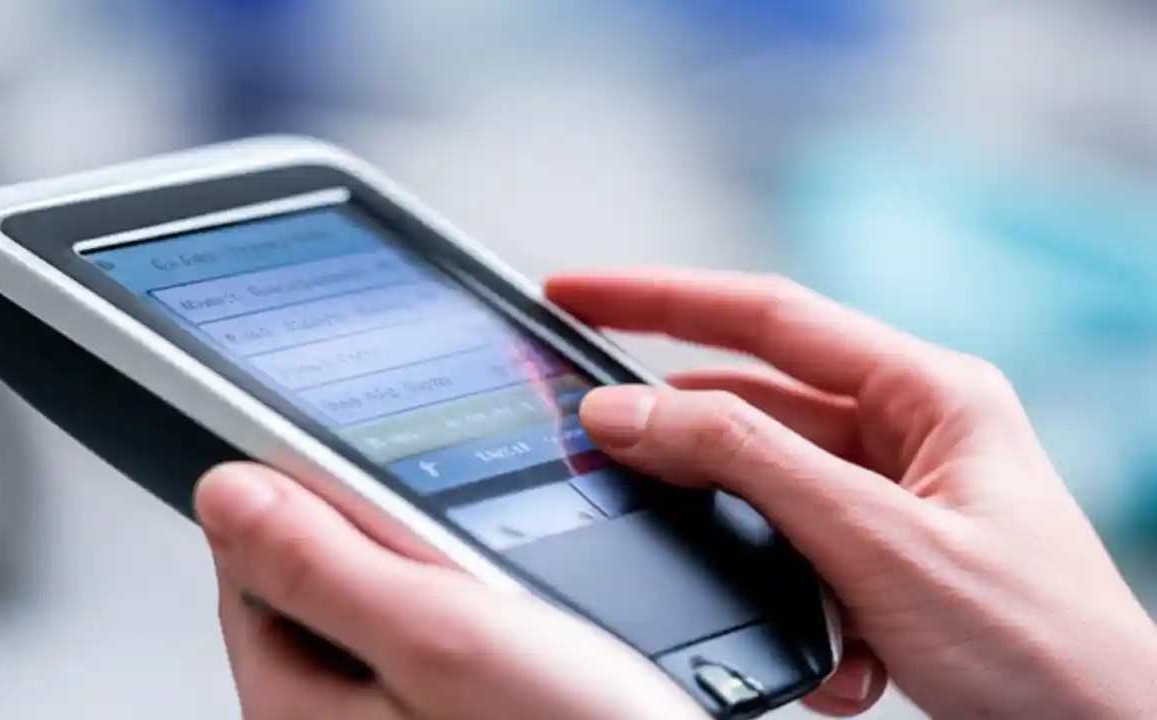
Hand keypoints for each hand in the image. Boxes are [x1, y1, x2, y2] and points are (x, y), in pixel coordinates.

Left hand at [194, 462, 705, 719]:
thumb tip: (228, 490)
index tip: (342, 448)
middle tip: (453, 521)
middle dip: (386, 533)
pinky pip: (452, 635)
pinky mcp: (470, 710)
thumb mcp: (437, 635)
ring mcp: (410, 718)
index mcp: (302, 711)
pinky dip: (484, 604)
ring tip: (504, 563)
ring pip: (399, 607)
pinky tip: (531, 604)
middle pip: (325, 588)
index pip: (248, 571)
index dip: (291, 493)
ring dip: (444, 565)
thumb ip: (324, 563)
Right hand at [547, 269, 1156, 718]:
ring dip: (750, 552)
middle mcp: (910, 433)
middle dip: (688, 440)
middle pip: (756, 403)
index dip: (657, 297)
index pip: (766, 315)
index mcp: (929, 392)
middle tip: (600, 441)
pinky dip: (791, 606)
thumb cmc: (1037, 647)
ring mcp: (896, 500)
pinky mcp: (883, 563)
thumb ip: (742, 462)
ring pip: (770, 494)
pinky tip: (833, 658)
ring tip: (771, 597)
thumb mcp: (872, 539)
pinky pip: (797, 558)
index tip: (575, 293)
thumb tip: (629, 412)